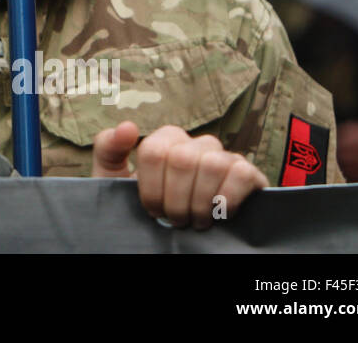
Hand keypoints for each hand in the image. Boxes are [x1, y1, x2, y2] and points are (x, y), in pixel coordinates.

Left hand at [92, 121, 267, 229]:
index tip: (152, 210)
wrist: (179, 231)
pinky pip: (241, 173)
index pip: (154, 151)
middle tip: (175, 220)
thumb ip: (109, 150)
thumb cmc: (149, 203)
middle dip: (175, 199)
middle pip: (182, 159)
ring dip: (200, 201)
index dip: (151, 187)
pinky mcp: (248, 172)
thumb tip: (128, 127)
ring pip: (211, 164)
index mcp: (166, 140)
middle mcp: (195, 143)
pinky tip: (220, 214)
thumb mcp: (116, 179)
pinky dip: (227, 198)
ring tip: (196, 221)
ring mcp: (223, 156)